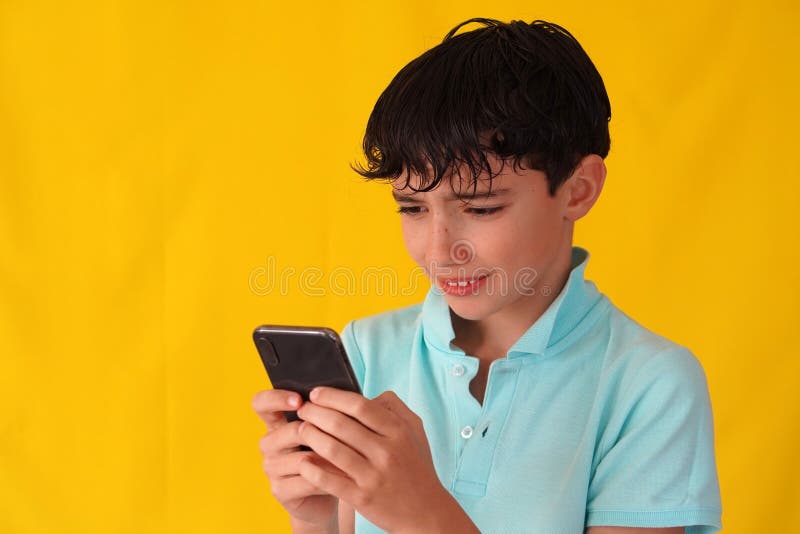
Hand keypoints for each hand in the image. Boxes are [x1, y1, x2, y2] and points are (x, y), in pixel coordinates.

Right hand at [251, 388, 341, 528]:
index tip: (299, 400)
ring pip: (301, 459)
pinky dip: (328, 478)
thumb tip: (349, 396)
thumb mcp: (332, 428)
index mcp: (277, 422)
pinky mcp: (280, 490)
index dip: (276, 399)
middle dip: (319, 433)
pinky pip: (306, 481)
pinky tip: (343, 476)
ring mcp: (272, 468)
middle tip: (341, 434)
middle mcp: (270, 443)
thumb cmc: (333, 451)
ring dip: (329, 458)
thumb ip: (334, 410)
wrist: (333, 489)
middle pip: (289, 431)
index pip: (261, 404)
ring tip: (350, 456)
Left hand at [295, 387, 477, 532]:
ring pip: (332, 449)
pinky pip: (329, 480)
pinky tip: (303, 461)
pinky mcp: (362, 498)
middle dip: (315, 413)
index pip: (359, 405)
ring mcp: (374, 476)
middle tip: (302, 409)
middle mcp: (386, 451)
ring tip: (300, 430)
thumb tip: (367, 395)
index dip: (333, 397)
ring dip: (310, 435)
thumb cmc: (416, 467)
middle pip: (340, 424)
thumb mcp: (415, 432)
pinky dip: (312, 468)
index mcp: (398, 431)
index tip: (316, 393)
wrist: (427, 512)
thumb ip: (394, 408)